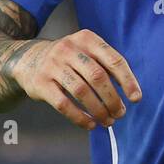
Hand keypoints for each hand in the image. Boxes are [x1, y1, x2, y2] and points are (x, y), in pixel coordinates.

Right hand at [12, 30, 142, 129]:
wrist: (28, 58)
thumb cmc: (68, 59)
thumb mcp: (86, 51)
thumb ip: (106, 66)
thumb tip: (130, 93)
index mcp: (86, 39)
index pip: (113, 60)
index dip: (127, 80)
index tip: (136, 98)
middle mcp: (69, 48)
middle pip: (98, 77)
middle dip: (113, 99)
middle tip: (120, 113)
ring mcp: (53, 65)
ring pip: (82, 92)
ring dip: (98, 110)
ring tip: (108, 121)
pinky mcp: (41, 83)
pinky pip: (63, 104)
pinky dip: (80, 117)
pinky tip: (90, 124)